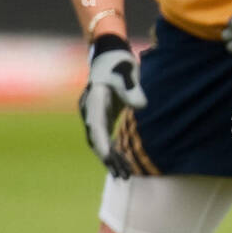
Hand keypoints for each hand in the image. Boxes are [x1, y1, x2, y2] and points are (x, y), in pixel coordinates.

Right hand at [78, 34, 146, 178]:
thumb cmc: (120, 62)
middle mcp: (90, 110)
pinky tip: (123, 165)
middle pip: (95, 138)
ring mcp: (94, 115)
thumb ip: (132, 88)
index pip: (95, 124)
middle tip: (122, 175)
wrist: (111, 56)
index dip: (100, 142)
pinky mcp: (102, 118)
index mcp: (94, 99)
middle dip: (107, 158)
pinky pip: (105, 139)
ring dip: (110, 159)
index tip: (107, 158)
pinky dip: (113, 152)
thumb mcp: (127, 72)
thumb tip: (141, 106)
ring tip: (124, 176)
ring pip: (99, 142)